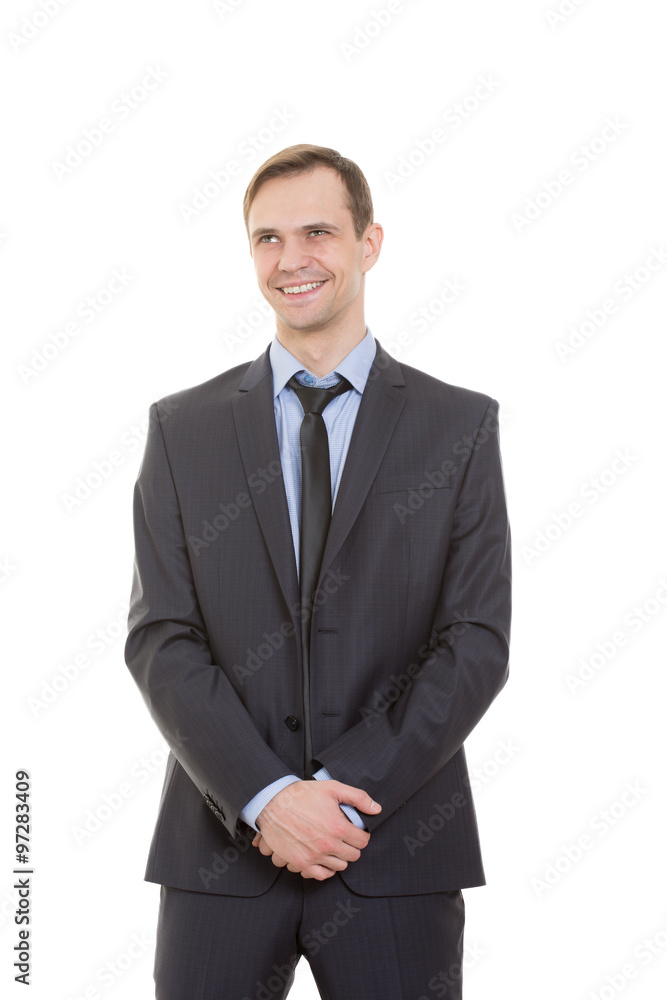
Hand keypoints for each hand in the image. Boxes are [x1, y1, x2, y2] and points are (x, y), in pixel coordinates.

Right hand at [252, 779, 380, 879]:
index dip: (362, 835)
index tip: (356, 832)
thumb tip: (376, 809)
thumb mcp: (332, 788)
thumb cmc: (301, 795)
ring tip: (334, 847)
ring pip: (339, 867)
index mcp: (338, 827)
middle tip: (345, 838)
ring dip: (340, 858)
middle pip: (353, 856)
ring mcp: (314, 856)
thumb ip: (358, 798)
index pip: (362, 841)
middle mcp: (328, 844)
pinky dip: (325, 870)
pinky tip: (324, 859)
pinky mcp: (301, 862)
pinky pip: (321, 875)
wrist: (272, 803)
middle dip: (352, 847)